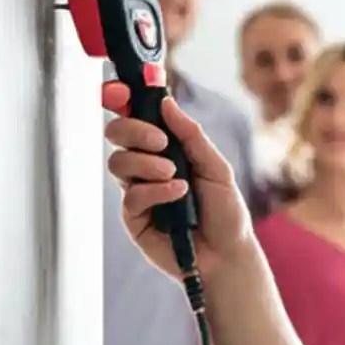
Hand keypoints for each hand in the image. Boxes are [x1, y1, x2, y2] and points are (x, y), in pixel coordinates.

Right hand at [103, 81, 255, 280]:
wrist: (227, 253)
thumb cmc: (225, 210)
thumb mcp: (217, 166)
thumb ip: (191, 136)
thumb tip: (166, 103)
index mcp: (166, 148)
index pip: (137, 117)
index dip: (122, 99)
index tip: (119, 90)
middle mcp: (146, 166)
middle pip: (117, 134)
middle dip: (132, 130)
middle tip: (159, 140)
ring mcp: (137, 190)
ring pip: (118, 163)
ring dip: (146, 164)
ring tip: (174, 175)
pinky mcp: (133, 218)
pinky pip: (131, 195)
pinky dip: (155, 191)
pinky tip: (177, 196)